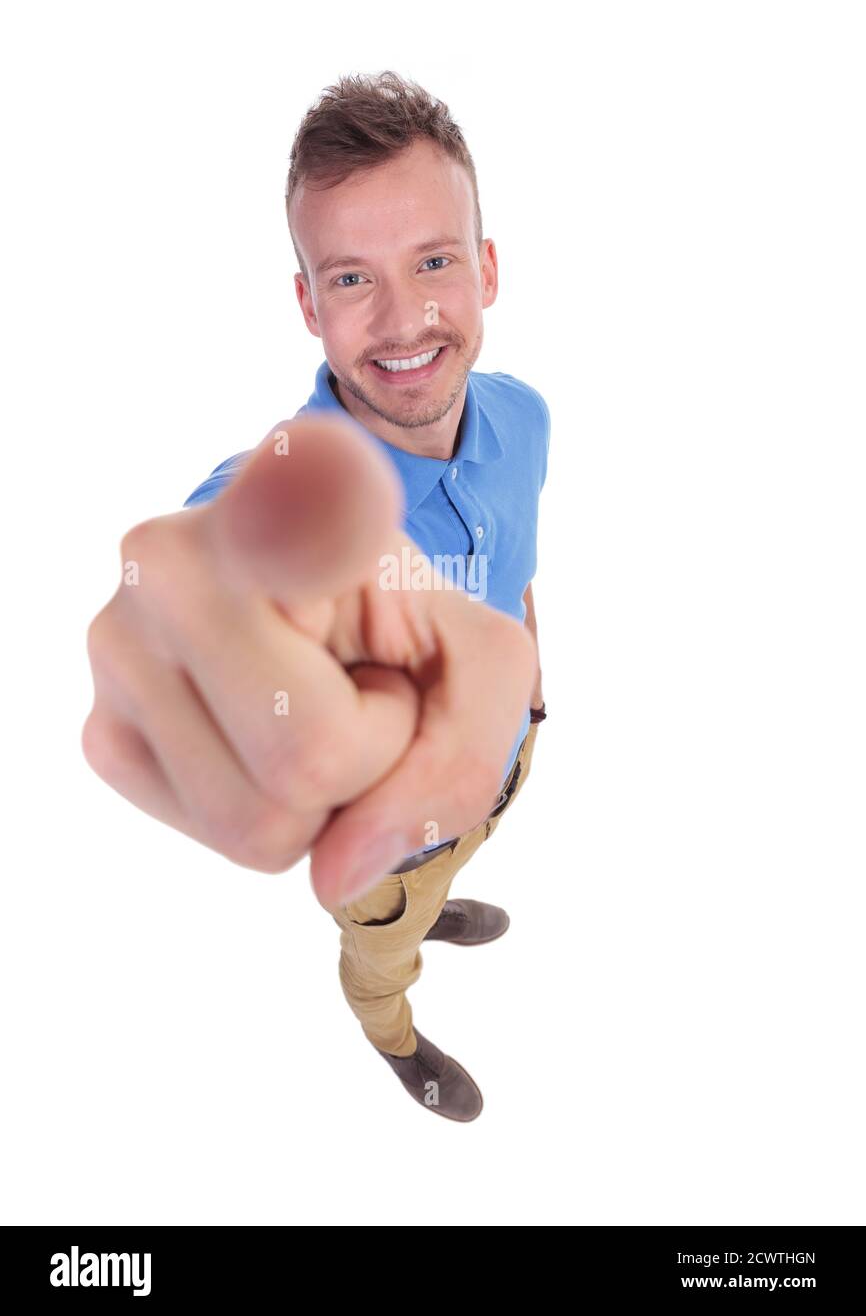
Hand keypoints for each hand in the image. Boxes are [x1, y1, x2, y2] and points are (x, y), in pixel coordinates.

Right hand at [82, 414, 537, 910]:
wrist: (331, 625)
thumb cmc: (409, 628)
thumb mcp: (484, 668)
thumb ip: (455, 762)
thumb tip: (332, 876)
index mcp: (284, 501)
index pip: (285, 501)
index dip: (301, 499)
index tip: (317, 459)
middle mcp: (171, 557)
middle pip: (306, 758)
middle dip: (371, 764)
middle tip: (362, 692)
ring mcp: (117, 645)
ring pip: (255, 823)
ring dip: (323, 799)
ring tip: (316, 710)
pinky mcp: (102, 728)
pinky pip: (216, 838)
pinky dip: (271, 816)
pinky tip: (268, 739)